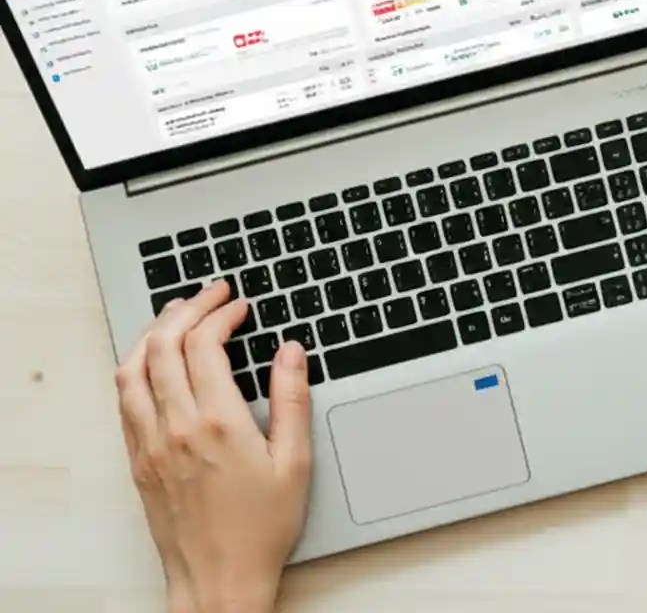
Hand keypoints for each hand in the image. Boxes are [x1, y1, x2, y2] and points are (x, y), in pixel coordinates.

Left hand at [114, 281, 312, 612]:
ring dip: (154, 332)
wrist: (219, 578)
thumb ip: (292, 399)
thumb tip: (292, 352)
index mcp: (218, 424)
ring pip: (133, 367)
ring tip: (176, 315)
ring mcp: (150, 443)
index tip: (239, 306)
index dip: (221, 314)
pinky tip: (154, 360)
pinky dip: (136, 366)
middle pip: (164, 345)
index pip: (205, 345)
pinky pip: (124, 399)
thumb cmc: (261, 528)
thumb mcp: (295, 461)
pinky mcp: (138, 459)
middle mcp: (176, 428)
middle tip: (211, 295)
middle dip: (187, 309)